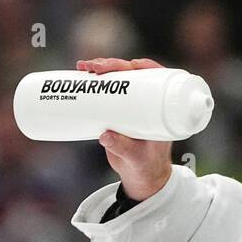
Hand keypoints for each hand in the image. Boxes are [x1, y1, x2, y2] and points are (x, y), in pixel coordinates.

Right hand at [76, 57, 173, 200]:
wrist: (141, 176)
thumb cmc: (147, 167)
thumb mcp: (136, 158)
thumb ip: (122, 148)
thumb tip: (104, 135)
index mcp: (161, 109)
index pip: (157, 79)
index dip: (146, 67)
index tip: (132, 65)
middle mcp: (147, 102)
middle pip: (133, 74)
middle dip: (114, 65)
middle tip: (95, 67)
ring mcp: (131, 104)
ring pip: (118, 79)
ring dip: (101, 69)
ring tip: (83, 67)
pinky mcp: (117, 109)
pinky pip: (107, 90)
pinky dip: (94, 80)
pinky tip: (81, 73)